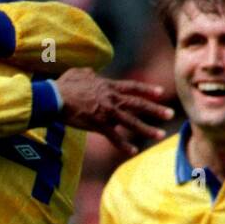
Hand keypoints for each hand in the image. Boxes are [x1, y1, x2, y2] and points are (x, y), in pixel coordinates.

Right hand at [56, 69, 173, 155]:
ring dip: (147, 129)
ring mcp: (106, 112)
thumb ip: (88, 73)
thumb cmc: (63, 85)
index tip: (161, 93)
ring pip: (131, 122)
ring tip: (160, 135)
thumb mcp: (78, 73)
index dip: (147, 90)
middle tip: (170, 114)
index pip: (132, 87)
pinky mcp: (98, 124)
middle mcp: (111, 98)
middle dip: (155, 110)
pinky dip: (124, 145)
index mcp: (107, 86)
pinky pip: (114, 137)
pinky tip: (133, 152)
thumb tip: (91, 71)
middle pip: (138, 104)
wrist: (54, 98)